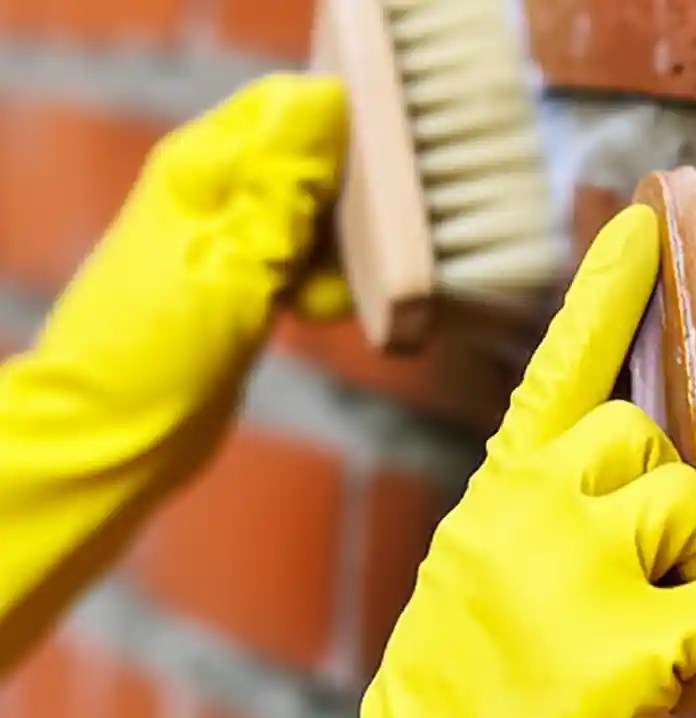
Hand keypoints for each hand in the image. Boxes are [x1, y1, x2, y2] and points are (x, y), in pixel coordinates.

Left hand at [0, 74, 346, 672]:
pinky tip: (322, 313)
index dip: (342, 134)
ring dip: (346, 251)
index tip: (377, 183)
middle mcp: (223, 189)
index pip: (290, 106)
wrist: (117, 437)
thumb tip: (330, 101)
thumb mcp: (233, 263)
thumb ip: (286, 187)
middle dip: (353, 202)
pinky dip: (331, 283)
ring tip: (330, 295)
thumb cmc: (159, 349)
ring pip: (324, 215)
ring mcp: (238, 237)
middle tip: (359, 252)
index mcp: (204, 164)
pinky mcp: (253, 283)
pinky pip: (313, 260)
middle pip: (317, 159)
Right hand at [361, 206, 695, 717]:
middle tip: (646, 572)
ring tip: (654, 630)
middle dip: (667, 496)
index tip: (644, 223)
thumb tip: (648, 466)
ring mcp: (575, 566)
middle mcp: (528, 507)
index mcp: (497, 491)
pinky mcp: (627, 641)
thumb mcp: (488, 563)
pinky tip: (671, 678)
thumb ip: (550, 500)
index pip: (560, 366)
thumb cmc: (479, 674)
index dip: (606, 290)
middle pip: (649, 434)